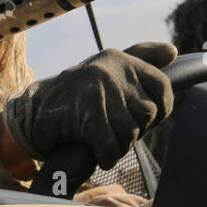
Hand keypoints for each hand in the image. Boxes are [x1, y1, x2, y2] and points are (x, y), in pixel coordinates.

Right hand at [0, 42, 175, 171]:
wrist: (34, 111)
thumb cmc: (75, 93)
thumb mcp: (106, 68)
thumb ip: (139, 58)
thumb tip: (172, 51)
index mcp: (118, 59)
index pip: (161, 85)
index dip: (160, 108)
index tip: (143, 118)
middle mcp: (109, 71)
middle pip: (147, 113)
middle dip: (136, 130)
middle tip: (118, 132)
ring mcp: (96, 92)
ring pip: (130, 131)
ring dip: (121, 146)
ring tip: (108, 145)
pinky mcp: (85, 115)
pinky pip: (111, 144)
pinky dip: (107, 155)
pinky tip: (100, 155)